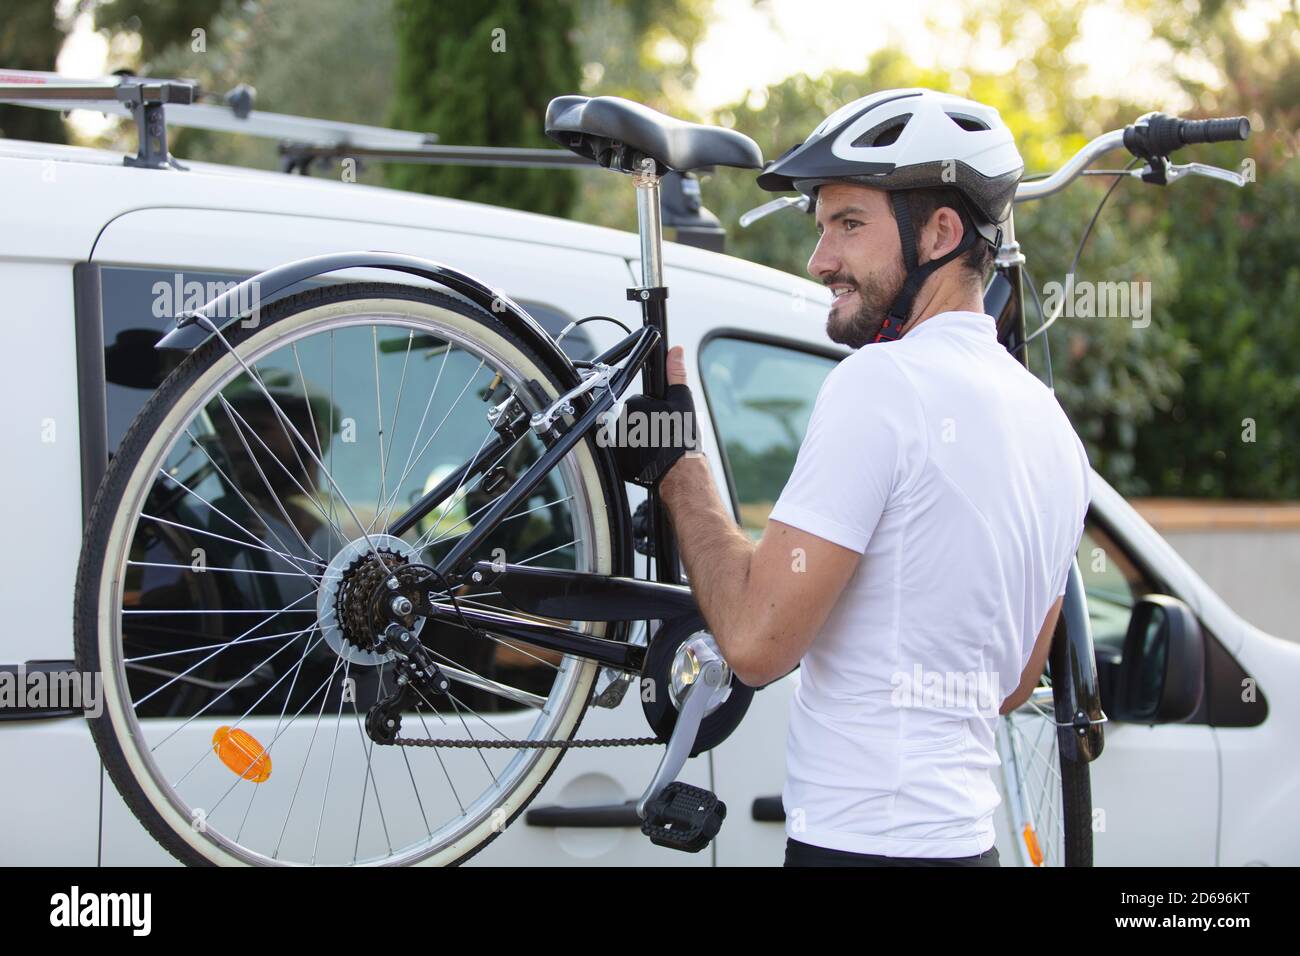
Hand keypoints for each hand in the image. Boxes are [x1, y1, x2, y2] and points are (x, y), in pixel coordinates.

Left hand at [611, 346, 698, 487]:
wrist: (680, 472)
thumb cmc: (682, 438)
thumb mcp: (682, 400)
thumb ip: (676, 374)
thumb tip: (676, 351)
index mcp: (634, 405)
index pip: (640, 402)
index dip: (654, 409)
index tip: (664, 419)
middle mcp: (622, 423)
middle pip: (633, 418)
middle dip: (646, 423)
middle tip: (663, 433)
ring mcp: (619, 443)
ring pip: (630, 436)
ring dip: (642, 439)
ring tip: (659, 446)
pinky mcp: (620, 462)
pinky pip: (627, 454)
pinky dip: (637, 455)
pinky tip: (651, 457)